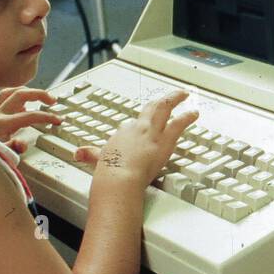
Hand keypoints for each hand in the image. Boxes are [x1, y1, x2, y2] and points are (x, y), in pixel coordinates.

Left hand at [0, 86, 62, 153]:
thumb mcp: (2, 157)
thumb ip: (13, 149)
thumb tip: (22, 143)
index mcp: (1, 125)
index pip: (29, 116)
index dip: (46, 117)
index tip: (57, 120)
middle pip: (20, 94)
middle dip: (39, 94)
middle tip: (52, 100)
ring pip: (11, 91)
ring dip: (27, 91)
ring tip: (40, 96)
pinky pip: (4, 97)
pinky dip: (16, 95)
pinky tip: (24, 102)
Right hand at [74, 90, 198, 183]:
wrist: (120, 177)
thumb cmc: (110, 171)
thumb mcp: (97, 159)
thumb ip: (90, 155)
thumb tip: (78, 154)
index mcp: (123, 133)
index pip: (133, 126)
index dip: (139, 126)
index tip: (143, 127)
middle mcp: (138, 128)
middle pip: (149, 109)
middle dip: (159, 102)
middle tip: (168, 98)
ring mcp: (152, 132)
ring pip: (165, 108)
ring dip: (175, 99)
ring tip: (184, 95)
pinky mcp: (164, 139)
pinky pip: (179, 122)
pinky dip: (188, 116)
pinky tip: (194, 113)